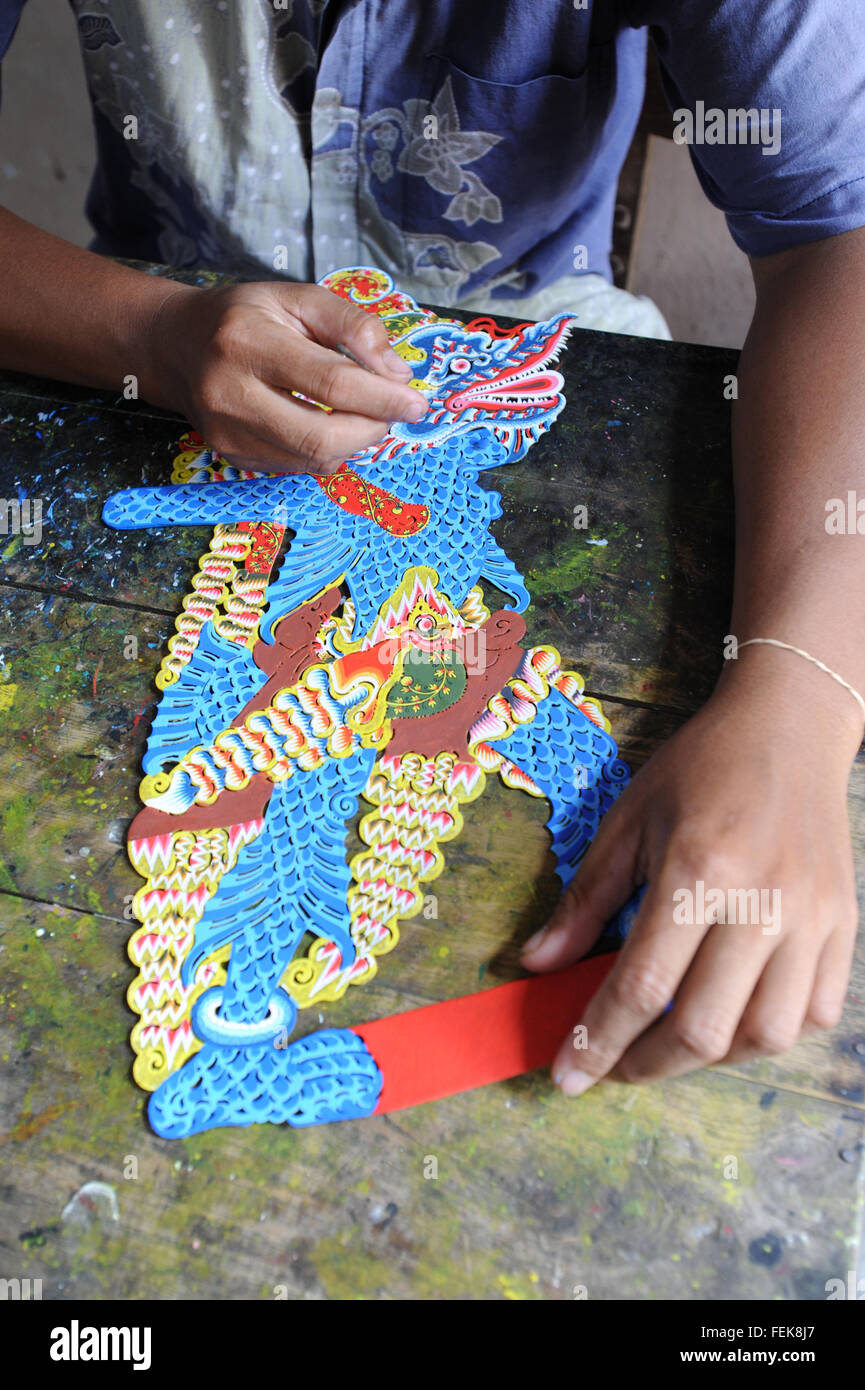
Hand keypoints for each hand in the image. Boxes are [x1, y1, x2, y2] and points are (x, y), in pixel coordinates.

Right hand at [139, 280, 427, 473]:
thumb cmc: (244, 317)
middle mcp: (230, 392)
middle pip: (322, 436)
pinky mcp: (232, 456)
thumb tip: (397, 374)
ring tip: (363, 414)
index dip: (382, 398)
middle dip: (372, 430)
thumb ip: (353, 327)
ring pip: (313, 460)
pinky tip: (329, 424)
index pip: (331, 383)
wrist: (175, 346)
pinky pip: (299, 467)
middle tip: (393, 413)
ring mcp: (227, 433)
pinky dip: (328, 451)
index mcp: (248, 341)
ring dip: (354, 442)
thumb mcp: (298, 298)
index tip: (416, 402)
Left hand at [521, 654, 860, 1093]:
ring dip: (710, 1058)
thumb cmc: (700, 769)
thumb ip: (584, 901)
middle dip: (645, 1065)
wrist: (789, 728)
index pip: (641, 986)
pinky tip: (733, 1019)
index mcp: (698, 870)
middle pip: (702, 1028)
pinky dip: (769, 1033)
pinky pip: (816, 1014)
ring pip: (765, 1035)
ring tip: (671, 1043)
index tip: (567, 1076)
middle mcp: (762, 903)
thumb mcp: (627, 822)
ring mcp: (812, 919)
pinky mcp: (845, 926)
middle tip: (613, 1066)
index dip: (597, 1041)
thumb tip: (535, 965)